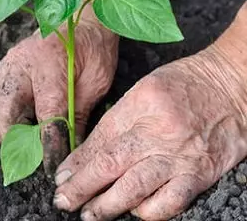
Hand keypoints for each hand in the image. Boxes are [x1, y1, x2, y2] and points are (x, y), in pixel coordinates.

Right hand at [0, 13, 117, 171]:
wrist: (82, 15)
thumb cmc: (94, 48)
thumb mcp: (97, 83)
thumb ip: (79, 117)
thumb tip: (71, 151)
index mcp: (50, 68)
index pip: (46, 117)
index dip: (48, 147)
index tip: (51, 169)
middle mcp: (21, 66)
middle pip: (4, 115)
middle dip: (18, 143)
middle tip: (35, 158)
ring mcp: (6, 66)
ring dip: (1, 132)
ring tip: (23, 142)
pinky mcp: (2, 68)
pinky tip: (18, 124)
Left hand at [53, 43, 246, 220]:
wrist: (232, 84)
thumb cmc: (184, 84)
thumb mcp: (143, 91)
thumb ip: (116, 122)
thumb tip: (87, 154)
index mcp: (138, 105)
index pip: (99, 140)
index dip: (76, 163)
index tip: (61, 178)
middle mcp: (156, 131)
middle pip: (110, 165)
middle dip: (82, 188)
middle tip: (64, 201)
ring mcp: (179, 155)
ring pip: (135, 188)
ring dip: (108, 205)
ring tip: (90, 214)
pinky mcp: (199, 173)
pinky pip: (170, 202)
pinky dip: (149, 212)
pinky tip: (135, 211)